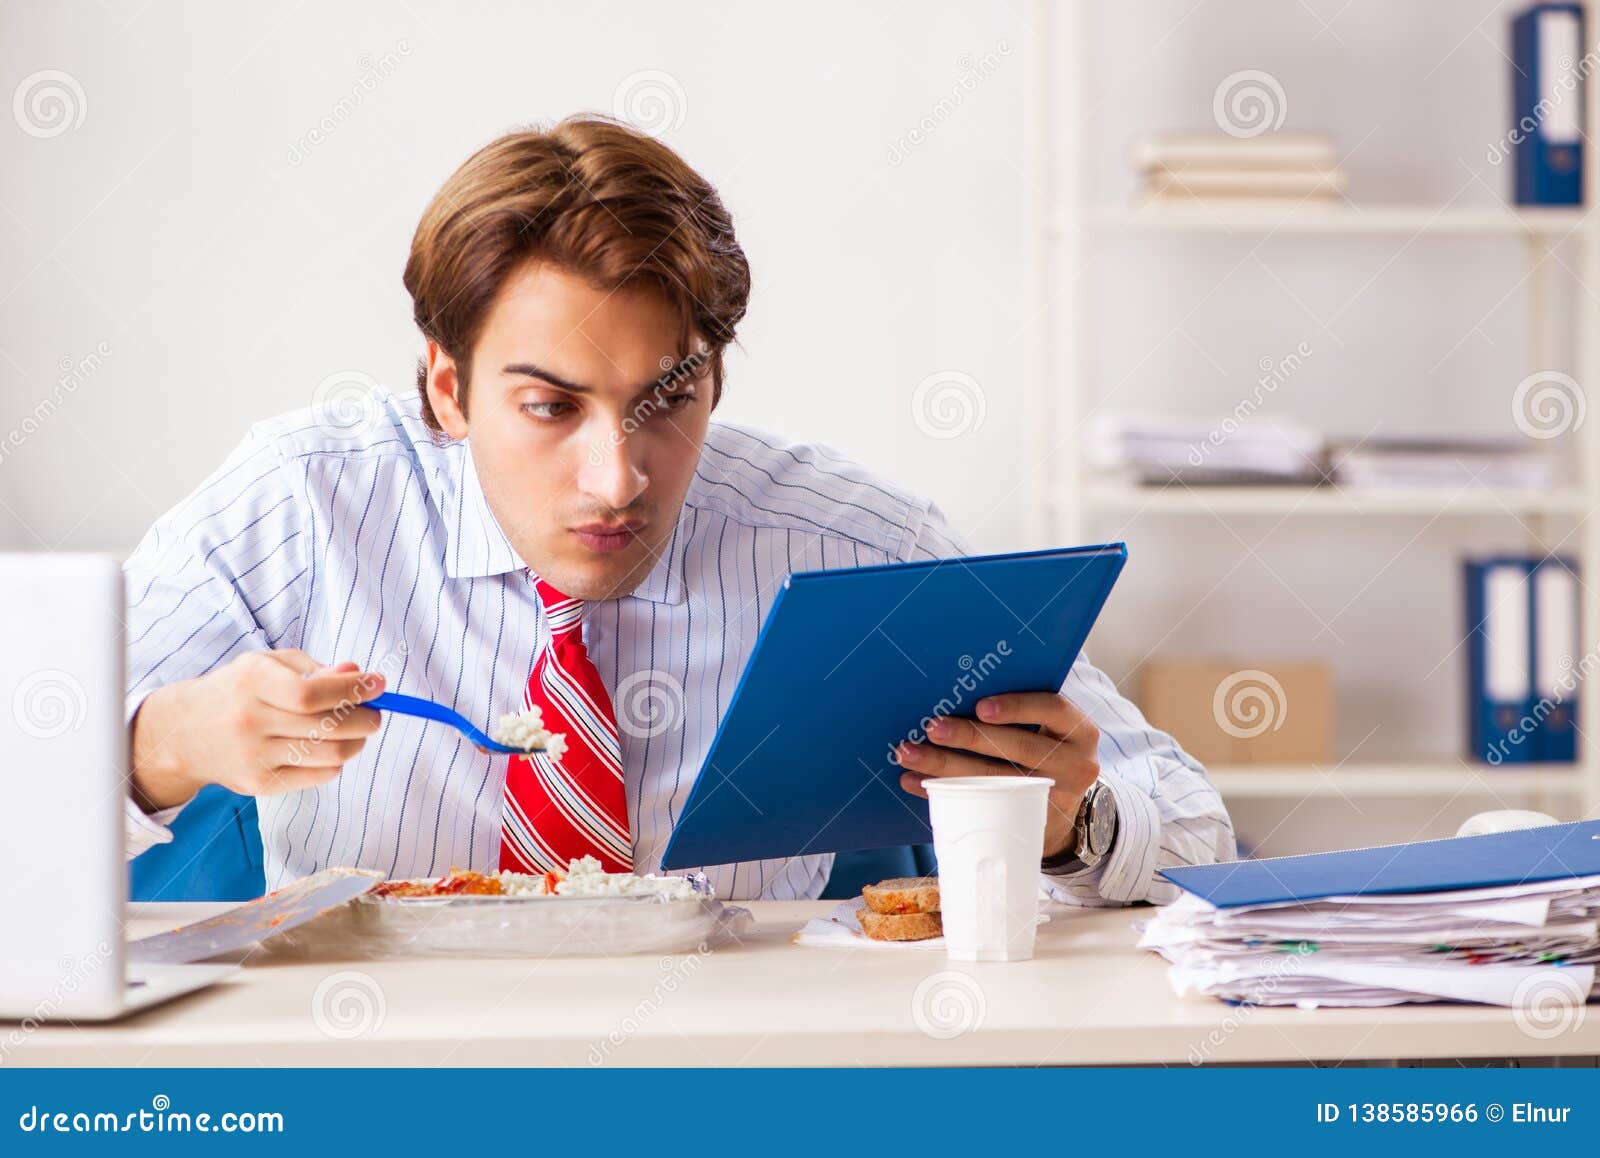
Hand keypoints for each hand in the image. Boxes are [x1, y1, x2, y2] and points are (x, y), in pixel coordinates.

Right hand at [129, 650, 385, 811]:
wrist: (184, 732)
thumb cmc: (238, 690)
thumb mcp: (269, 664)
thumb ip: (315, 668)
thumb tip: (357, 674)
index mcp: (252, 682)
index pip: (313, 693)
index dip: (353, 690)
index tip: (378, 684)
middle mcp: (250, 720)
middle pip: (328, 727)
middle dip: (366, 718)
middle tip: (374, 712)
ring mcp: (253, 756)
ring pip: (331, 755)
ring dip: (358, 741)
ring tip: (358, 730)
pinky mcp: (259, 784)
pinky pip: (319, 776)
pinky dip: (337, 761)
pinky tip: (331, 747)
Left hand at [895, 692, 1099, 859]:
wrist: (1062, 809)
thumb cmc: (1045, 752)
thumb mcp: (1049, 731)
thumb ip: (1020, 715)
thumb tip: (956, 694)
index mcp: (1079, 730)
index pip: (1052, 709)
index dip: (1017, 707)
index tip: (980, 707)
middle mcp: (1075, 763)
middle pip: (1018, 748)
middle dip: (970, 737)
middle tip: (932, 728)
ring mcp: (1055, 796)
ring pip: (995, 780)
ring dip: (946, 765)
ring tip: (911, 754)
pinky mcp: (1030, 821)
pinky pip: (982, 805)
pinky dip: (945, 791)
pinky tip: (918, 782)